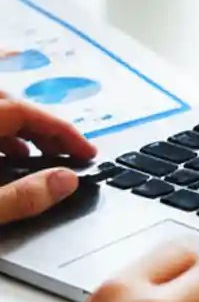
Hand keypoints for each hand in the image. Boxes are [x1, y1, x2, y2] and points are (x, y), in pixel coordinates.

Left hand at [0, 91, 96, 222]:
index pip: (24, 111)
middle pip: (9, 105)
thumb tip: (66, 181)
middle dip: (43, 127)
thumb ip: (21, 196)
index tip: (87, 151)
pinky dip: (0, 139)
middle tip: (68, 152)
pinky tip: (3, 163)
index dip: (62, 130)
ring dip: (19, 131)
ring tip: (36, 157)